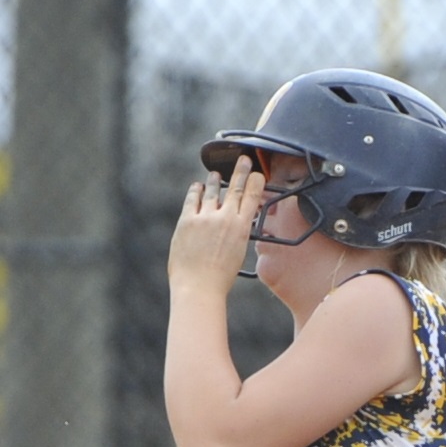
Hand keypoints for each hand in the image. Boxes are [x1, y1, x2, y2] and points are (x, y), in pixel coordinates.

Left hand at [167, 154, 264, 297]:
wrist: (199, 286)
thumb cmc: (219, 277)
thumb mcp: (237, 253)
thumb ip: (235, 233)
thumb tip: (232, 222)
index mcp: (241, 228)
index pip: (251, 198)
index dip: (255, 182)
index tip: (257, 174)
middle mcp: (224, 219)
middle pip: (234, 188)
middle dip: (240, 171)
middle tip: (243, 159)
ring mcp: (205, 218)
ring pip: (212, 191)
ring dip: (215, 180)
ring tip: (216, 174)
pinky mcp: (187, 220)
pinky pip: (192, 199)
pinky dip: (196, 191)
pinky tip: (197, 186)